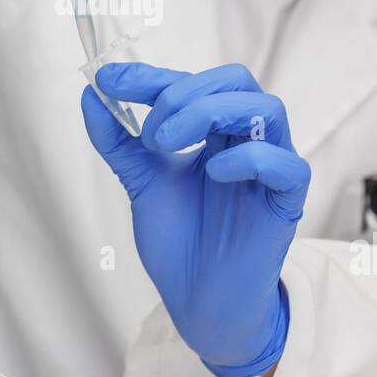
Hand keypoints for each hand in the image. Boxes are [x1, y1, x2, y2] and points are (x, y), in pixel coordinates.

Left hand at [81, 62, 310, 376]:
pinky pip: (286, 164)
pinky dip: (248, 158)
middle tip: (150, 131)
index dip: (153, 75)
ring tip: (169, 145)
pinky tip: (213, 173)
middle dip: (186, 92)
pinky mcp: (287, 203)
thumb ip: (118, 140)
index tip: (109, 80)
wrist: (196, 301)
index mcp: (216, 132)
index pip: (195, 82)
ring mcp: (270, 170)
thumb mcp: (141, 182)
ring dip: (211, 113)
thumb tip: (90, 94)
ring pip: (267, 108)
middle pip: (236, 81)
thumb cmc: (180, 241)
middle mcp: (246, 142)